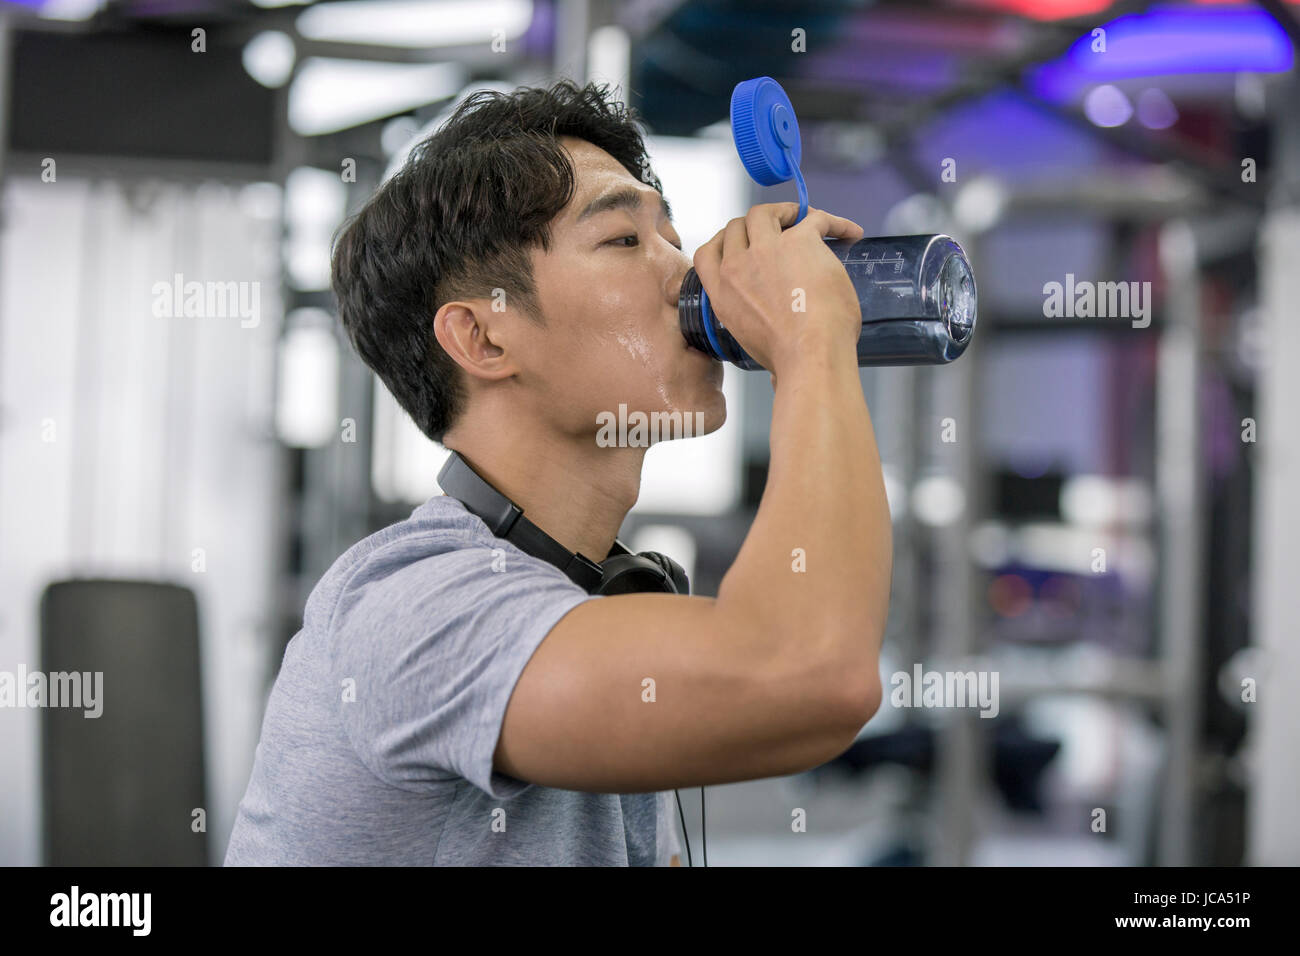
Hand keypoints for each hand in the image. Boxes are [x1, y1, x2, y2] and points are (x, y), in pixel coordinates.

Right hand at [691, 203, 864, 372]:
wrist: (810, 355)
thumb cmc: (789, 358)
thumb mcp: (754, 342)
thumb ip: (756, 327)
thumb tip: (773, 359)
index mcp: (722, 294)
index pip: (707, 253)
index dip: (724, 241)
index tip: (741, 241)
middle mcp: (737, 268)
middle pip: (737, 226)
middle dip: (756, 223)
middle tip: (779, 227)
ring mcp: (766, 251)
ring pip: (764, 213)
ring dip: (784, 211)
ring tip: (807, 218)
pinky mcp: (799, 241)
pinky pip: (815, 218)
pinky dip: (834, 222)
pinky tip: (850, 232)